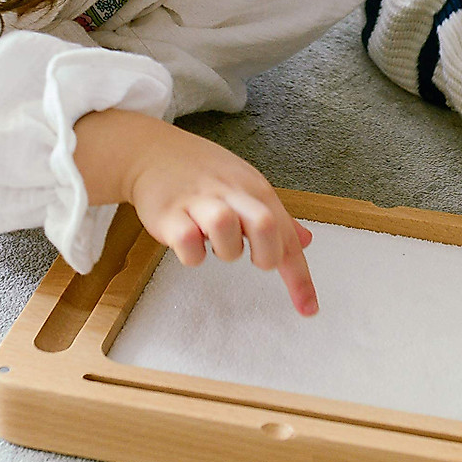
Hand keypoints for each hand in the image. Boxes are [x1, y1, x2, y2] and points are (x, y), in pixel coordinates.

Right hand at [73, 109, 317, 315]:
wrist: (152, 151)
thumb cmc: (204, 174)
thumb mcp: (246, 186)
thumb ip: (275, 217)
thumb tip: (305, 242)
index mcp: (255, 189)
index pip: (286, 236)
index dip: (299, 277)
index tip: (308, 309)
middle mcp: (231, 192)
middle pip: (264, 224)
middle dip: (266, 255)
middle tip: (254, 260)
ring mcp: (199, 201)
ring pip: (225, 228)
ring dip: (226, 250)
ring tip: (214, 244)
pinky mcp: (169, 213)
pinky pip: (187, 242)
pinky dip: (192, 254)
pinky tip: (188, 243)